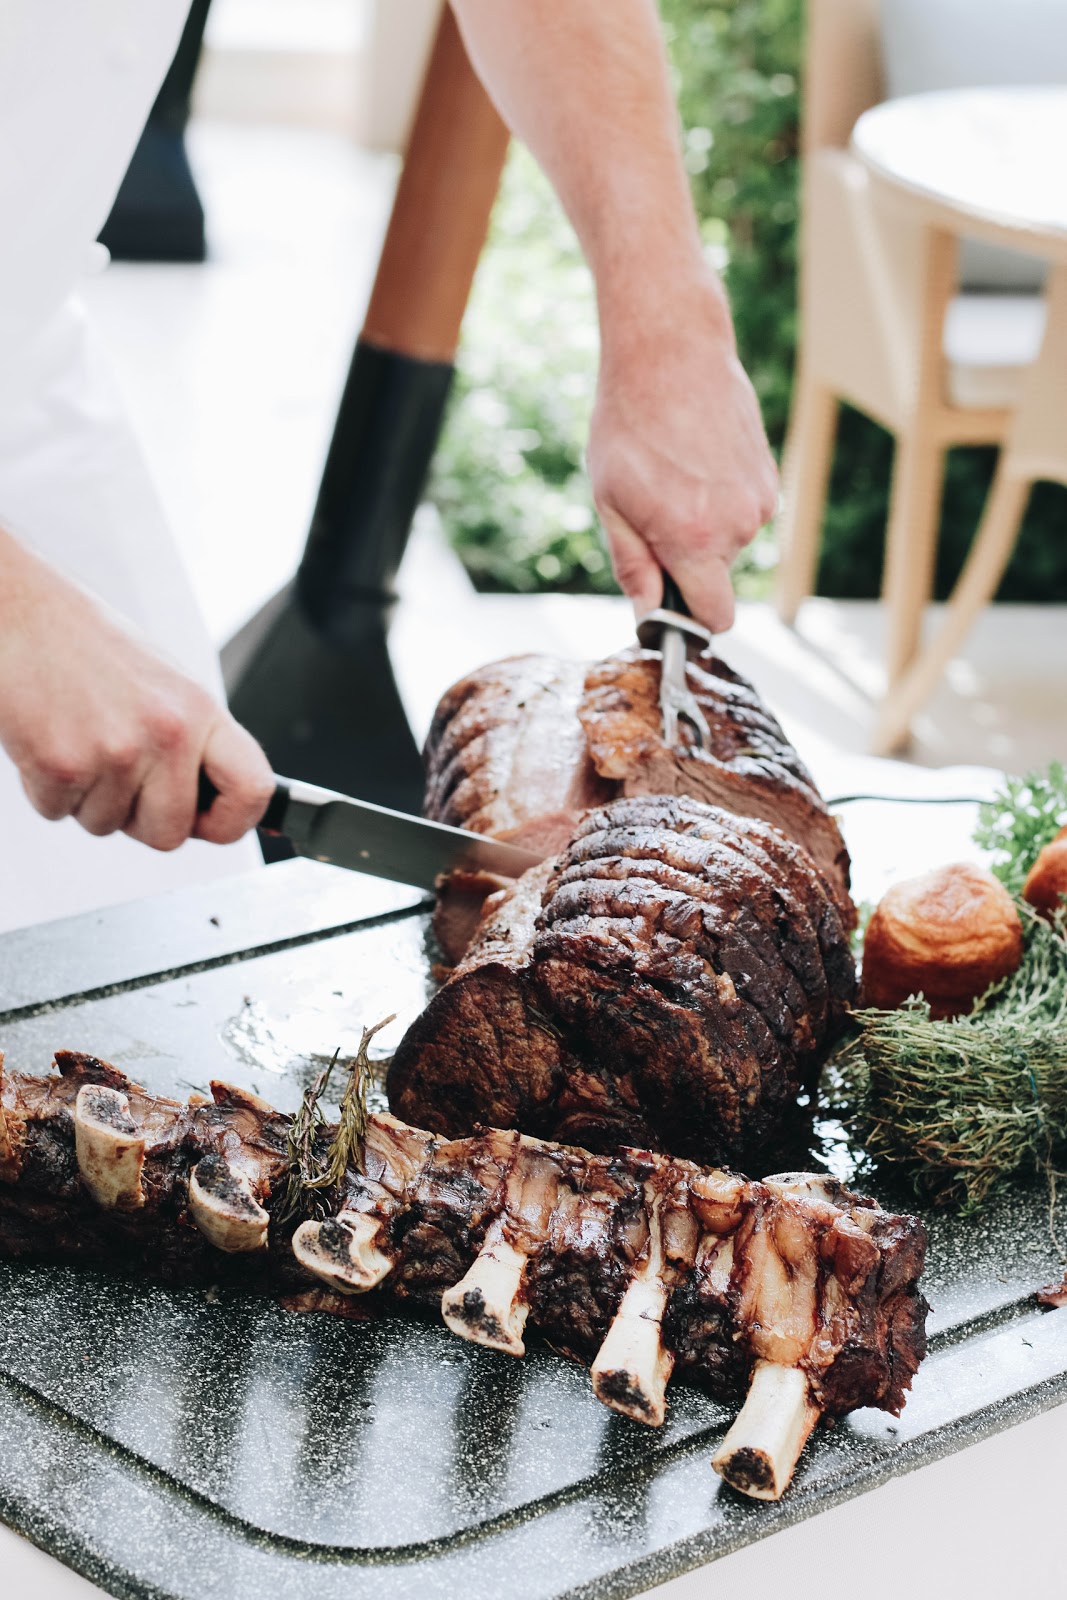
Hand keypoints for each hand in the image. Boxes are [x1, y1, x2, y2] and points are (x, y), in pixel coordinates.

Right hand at [0, 533, 273, 849]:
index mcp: (200, 711)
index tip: (210, 823)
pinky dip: (46, 789)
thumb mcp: (166, 687)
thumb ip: (193, 745)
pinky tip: (49, 740)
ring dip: (86, 797)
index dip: (232, 822)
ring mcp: (117, 751)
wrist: (20, 611)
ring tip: (77, 738)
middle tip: (116, 777)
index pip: (252, 790)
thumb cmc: (87, 646)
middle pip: (169, 833)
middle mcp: (168, 732)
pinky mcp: (62, 765)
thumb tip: (210, 806)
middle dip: (138, 820)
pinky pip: (58, 813)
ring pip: (106, 825)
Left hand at [587, 272, 777, 632]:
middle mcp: (738, 525)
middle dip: (686, 559)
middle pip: (717, 576)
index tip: (668, 607)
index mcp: (696, 540)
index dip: (690, 621)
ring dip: (701, 525)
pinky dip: (718, 499)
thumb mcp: (611, 504)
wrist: (671, 352)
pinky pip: (741, 509)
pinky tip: (694, 461)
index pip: (715, 618)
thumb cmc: (629, 426)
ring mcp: (760, 498)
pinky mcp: (769, 474)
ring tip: (672, 476)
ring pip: (728, 541)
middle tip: (650, 511)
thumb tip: (649, 617)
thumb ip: (635, 568)